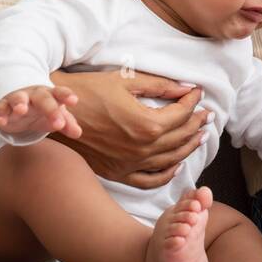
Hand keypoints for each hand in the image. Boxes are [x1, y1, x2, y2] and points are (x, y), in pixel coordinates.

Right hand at [0, 84, 80, 139]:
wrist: (21, 104)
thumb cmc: (43, 110)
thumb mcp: (56, 117)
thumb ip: (67, 123)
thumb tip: (78, 133)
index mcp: (51, 95)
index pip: (60, 93)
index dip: (67, 96)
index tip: (74, 101)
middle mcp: (35, 94)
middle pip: (43, 98)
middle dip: (50, 109)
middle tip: (58, 124)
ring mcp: (18, 98)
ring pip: (18, 98)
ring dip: (19, 103)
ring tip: (21, 110)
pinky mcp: (3, 106)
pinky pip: (0, 108)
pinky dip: (0, 114)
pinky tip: (0, 121)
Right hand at [44, 69, 212, 189]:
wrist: (54, 113)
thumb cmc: (88, 91)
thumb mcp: (125, 81)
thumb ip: (160, 86)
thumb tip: (186, 87)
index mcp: (146, 123)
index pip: (181, 113)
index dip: (193, 101)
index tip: (197, 92)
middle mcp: (142, 148)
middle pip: (180, 136)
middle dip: (197, 122)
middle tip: (207, 114)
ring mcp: (130, 164)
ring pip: (171, 159)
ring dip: (189, 147)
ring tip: (199, 135)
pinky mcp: (118, 173)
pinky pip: (149, 180)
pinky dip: (167, 174)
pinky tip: (176, 164)